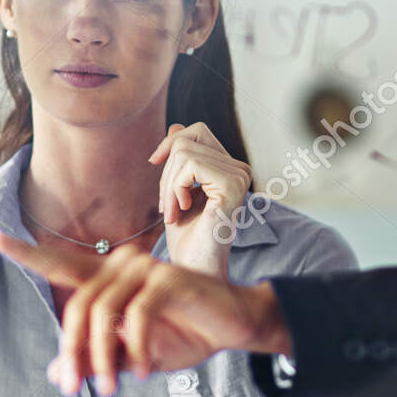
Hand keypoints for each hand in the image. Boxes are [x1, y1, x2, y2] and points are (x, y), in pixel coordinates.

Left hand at [0, 230, 290, 395]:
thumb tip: (56, 375)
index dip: (26, 253)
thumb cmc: (182, 336)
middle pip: (77, 306)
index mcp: (108, 278)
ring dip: (102, 358)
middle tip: (76, 388)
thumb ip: (96, 360)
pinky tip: (143, 370)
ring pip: (102, 314)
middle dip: (74, 351)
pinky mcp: (168, 279)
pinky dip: (136, 348)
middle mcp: (122, 265)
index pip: (59, 263)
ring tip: (109, 388)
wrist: (232, 329)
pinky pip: (137, 317)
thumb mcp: (132, 356)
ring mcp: (145, 269)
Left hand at [149, 122, 251, 277]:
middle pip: (187, 138)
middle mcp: (240, 169)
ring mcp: (239, 175)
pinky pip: (190, 165)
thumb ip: (179, 160)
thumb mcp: (176, 190)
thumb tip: (175, 126)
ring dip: (168, 185)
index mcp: (230, 167)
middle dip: (166, 170)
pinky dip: (174, 188)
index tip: (157, 170)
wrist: (194, 269)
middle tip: (167, 204)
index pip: (196, 131)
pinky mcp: (233, 185)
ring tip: (173, 212)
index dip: (170, 144)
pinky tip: (182, 210)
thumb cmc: (186, 238)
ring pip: (184, 151)